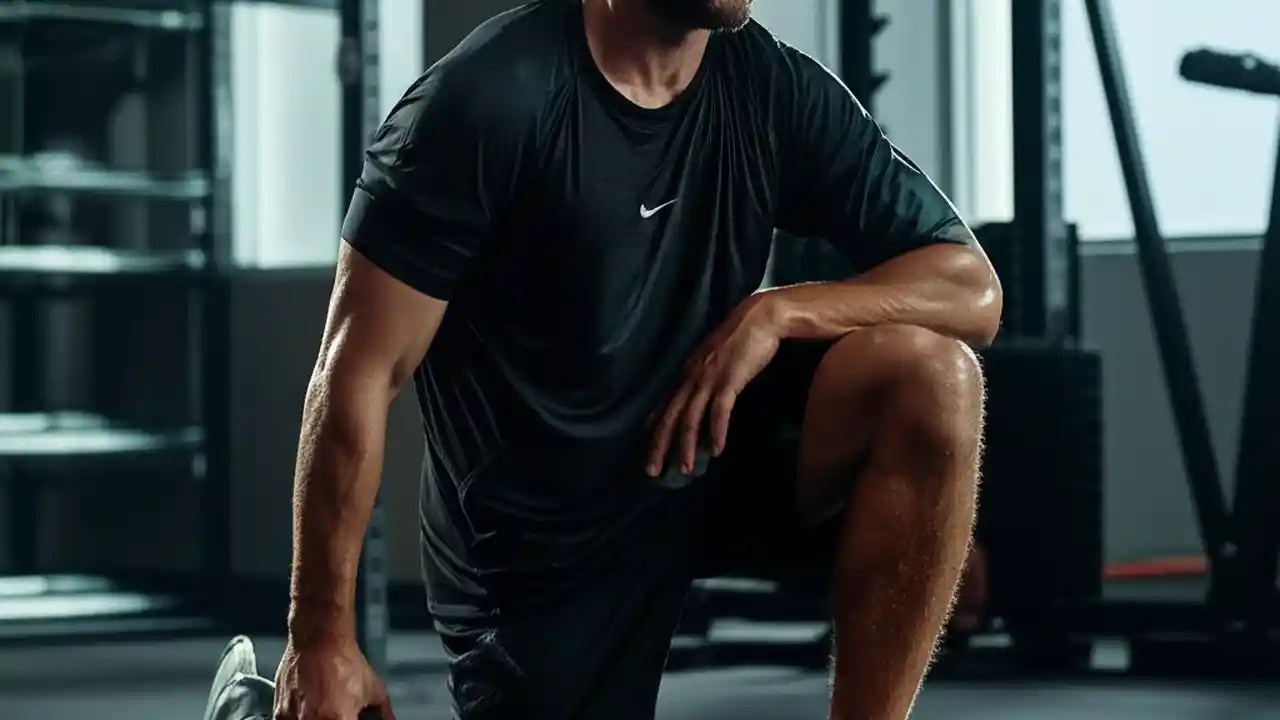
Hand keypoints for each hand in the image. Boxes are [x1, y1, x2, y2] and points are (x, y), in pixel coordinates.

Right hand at [273, 635, 395, 719]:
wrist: (319, 638)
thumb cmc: (345, 661)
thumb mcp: (374, 689)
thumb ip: (382, 713)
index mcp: (339, 719)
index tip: (352, 718)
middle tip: (340, 713)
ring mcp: (293, 718)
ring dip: (315, 719)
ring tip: (325, 710)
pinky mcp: (279, 713)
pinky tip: (309, 712)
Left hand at [647, 294, 782, 476]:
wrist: (760, 318)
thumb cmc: (740, 340)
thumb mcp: (714, 361)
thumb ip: (706, 379)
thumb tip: (704, 399)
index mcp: (688, 374)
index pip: (664, 405)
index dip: (653, 429)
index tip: (646, 450)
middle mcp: (692, 378)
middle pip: (669, 416)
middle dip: (659, 446)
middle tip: (652, 471)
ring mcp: (709, 379)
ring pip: (690, 418)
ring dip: (686, 446)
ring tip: (685, 469)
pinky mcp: (729, 380)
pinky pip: (719, 410)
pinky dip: (716, 431)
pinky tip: (716, 449)